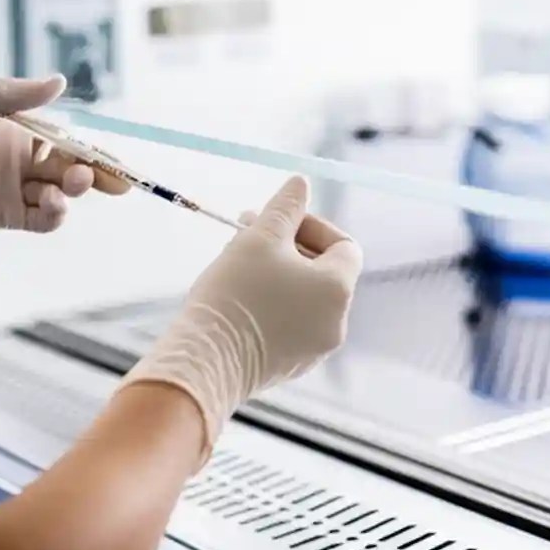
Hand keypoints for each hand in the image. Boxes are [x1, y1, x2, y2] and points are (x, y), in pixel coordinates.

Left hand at [0, 75, 128, 260]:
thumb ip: (16, 94)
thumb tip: (61, 82)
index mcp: (20, 127)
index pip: (69, 140)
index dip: (96, 152)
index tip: (117, 162)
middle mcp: (21, 159)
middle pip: (72, 169)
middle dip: (94, 175)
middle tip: (105, 178)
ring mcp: (12, 188)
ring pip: (59, 195)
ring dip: (72, 192)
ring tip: (66, 185)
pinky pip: (39, 219)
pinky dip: (54, 215)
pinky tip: (52, 205)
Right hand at [120, 176, 363, 462]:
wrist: (205, 362)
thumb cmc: (236, 293)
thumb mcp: (260, 237)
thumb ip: (285, 207)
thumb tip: (300, 184)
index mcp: (338, 289)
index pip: (344, 245)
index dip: (312, 225)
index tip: (277, 220)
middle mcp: (336, 322)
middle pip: (322, 270)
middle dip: (287, 245)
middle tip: (247, 231)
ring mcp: (314, 349)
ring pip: (303, 297)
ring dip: (277, 273)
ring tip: (237, 261)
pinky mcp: (289, 366)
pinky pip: (289, 323)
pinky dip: (271, 304)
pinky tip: (236, 297)